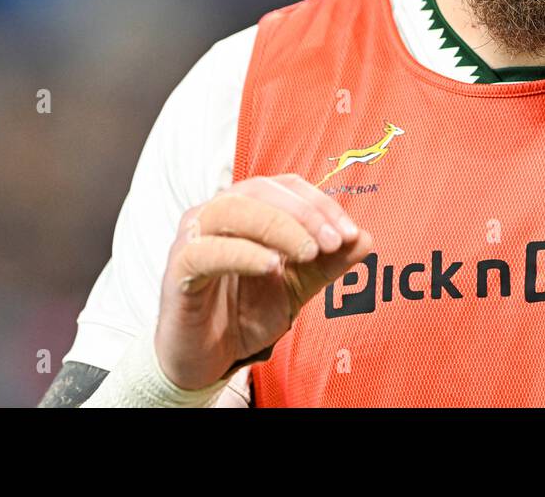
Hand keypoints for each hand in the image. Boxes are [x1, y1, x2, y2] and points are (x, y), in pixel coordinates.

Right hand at [153, 174, 371, 389]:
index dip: (321, 204)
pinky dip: (244, 253)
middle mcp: (217, 213)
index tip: (349, 233)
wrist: (209, 358)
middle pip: (262, 190)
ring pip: (234, 210)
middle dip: (305, 214)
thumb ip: (329, 263)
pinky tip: (272, 267)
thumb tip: (365, 239)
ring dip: (279, 226)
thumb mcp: (298, 286)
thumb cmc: (245, 312)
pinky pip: (207, 250)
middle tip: (334, 242)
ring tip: (308, 252)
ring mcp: (193, 237)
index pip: (287, 186)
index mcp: (247, 208)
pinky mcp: (178, 268)